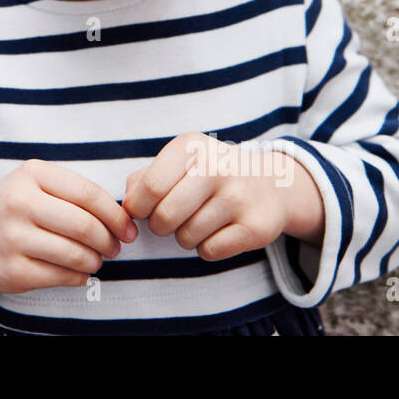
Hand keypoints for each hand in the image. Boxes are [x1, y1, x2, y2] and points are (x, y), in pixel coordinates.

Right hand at [0, 159, 138, 294]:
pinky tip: (77, 271)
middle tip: (114, 247)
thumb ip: (76, 193)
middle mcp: (19, 203)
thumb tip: (123, 219)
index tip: (128, 229)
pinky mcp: (12, 271)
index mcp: (32, 174)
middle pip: (85, 226)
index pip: (89, 194)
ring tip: (95, 258)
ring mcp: (13, 238)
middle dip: (109, 241)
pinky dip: (79, 276)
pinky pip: (63, 277)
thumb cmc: (16, 207)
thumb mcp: (37, 183)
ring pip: (76, 255)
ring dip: (95, 260)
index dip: (116, 215)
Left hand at [120, 132, 296, 260]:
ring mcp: (239, 197)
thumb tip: (126, 206)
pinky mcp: (255, 227)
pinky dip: (207, 248)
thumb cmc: (210, 173)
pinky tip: (218, 230)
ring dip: (185, 237)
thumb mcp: (179, 162)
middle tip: (170, 219)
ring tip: (199, 220)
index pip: (150, 188)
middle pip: (165, 216)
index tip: (143, 209)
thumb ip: (145, 179)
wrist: (272, 183)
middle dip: (159, 225)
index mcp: (192, 146)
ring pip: (186, 237)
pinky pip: (210, 251)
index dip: (138, 207)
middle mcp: (218, 167)